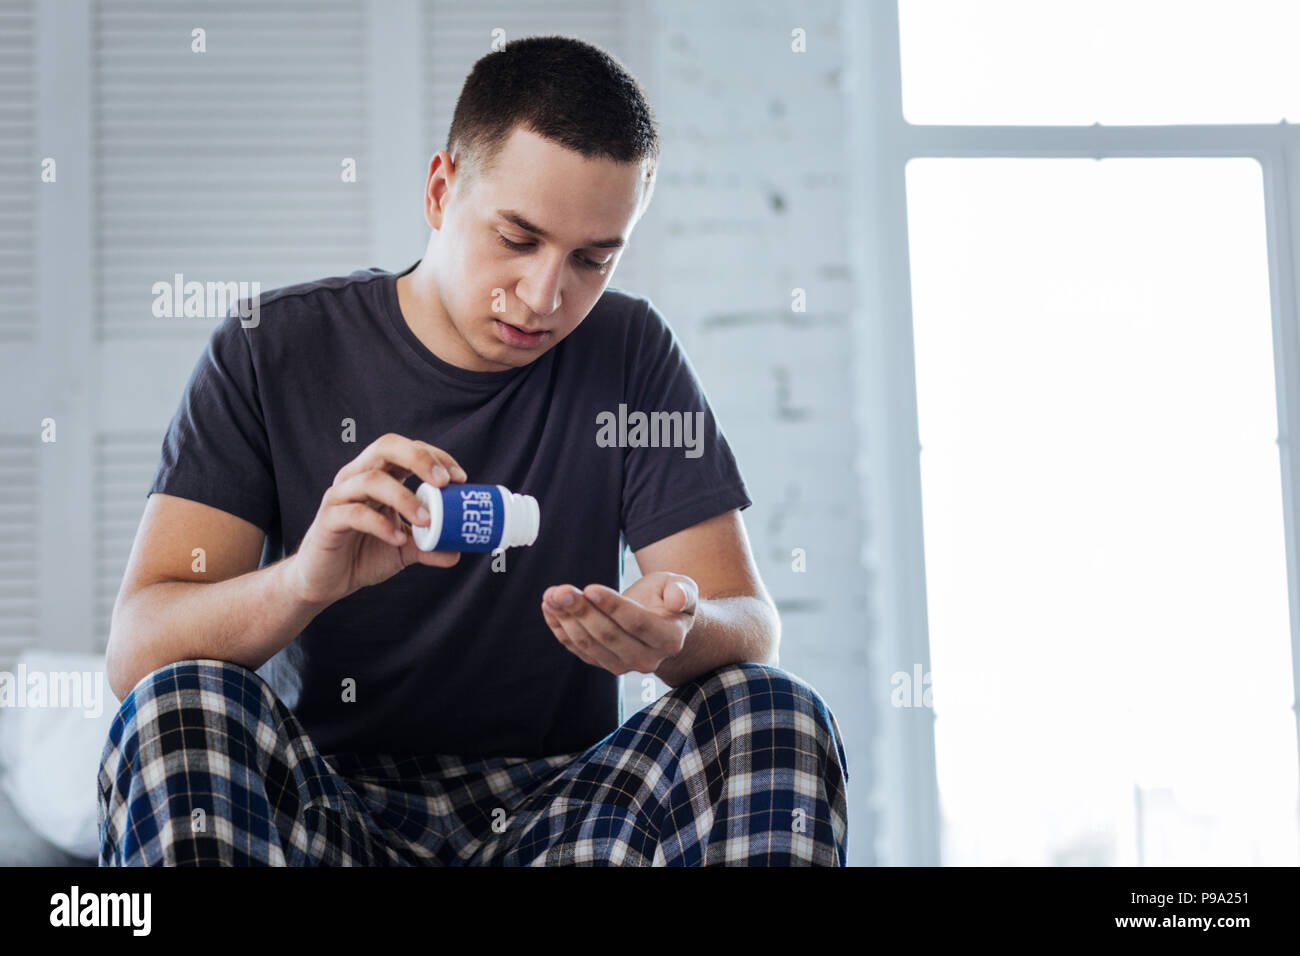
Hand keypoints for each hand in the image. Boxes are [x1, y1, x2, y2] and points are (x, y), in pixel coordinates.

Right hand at [289, 433, 466, 605]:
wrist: (325, 581)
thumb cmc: (363, 554)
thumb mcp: (404, 549)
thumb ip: (429, 546)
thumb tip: (458, 551)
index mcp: (379, 476)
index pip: (408, 450)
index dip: (435, 457)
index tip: (460, 478)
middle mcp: (357, 477)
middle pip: (386, 447)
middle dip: (419, 459)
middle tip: (444, 482)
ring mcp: (341, 496)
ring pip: (371, 479)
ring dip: (404, 497)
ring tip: (426, 521)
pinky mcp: (328, 519)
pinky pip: (354, 513)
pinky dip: (380, 525)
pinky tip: (398, 539)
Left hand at [541, 571, 698, 675]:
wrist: (660, 622)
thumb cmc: (669, 598)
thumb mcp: (683, 587)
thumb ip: (684, 592)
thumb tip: (678, 599)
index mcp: (669, 639)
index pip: (637, 624)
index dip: (613, 607)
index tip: (590, 588)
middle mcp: (647, 658)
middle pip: (609, 636)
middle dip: (583, 612)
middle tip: (563, 591)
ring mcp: (622, 664)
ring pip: (590, 644)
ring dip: (567, 619)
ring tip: (552, 595)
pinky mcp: (602, 662)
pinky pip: (577, 648)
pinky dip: (560, 628)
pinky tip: (549, 607)